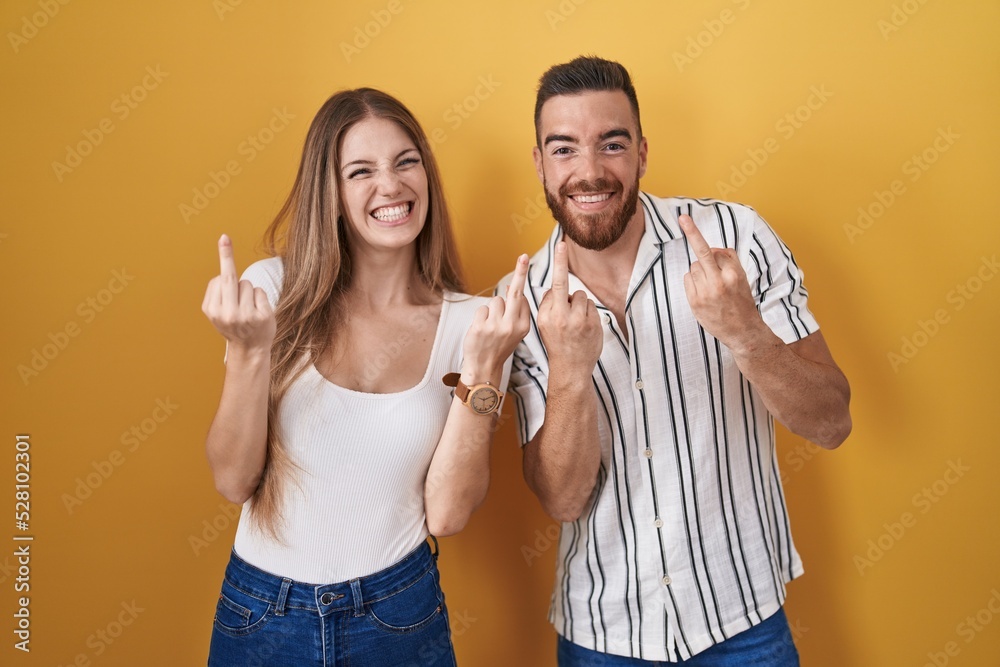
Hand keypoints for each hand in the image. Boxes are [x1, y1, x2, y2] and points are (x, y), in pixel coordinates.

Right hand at [201, 234, 275, 352]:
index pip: (218, 280)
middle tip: (224, 237)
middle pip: (229, 278)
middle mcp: (227, 314)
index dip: (225, 265)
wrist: (249, 350)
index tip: (223, 240)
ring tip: (247, 309)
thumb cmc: (234, 326)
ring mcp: (245, 316)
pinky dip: (260, 298)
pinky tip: (257, 312)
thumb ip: (217, 293)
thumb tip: (223, 270)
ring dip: (249, 291)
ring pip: (247, 285)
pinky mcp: (262, 317)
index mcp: (212, 311)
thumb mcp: (217, 313)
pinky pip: (260, 292)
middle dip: (226, 254)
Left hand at [461, 254, 531, 378]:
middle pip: (515, 293)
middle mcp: (512, 326)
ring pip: (496, 301)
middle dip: (520, 272)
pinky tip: (482, 329)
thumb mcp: (514, 332)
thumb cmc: (499, 347)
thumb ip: (516, 312)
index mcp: (524, 327)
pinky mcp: (481, 327)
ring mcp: (496, 327)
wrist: (484, 368)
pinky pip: (482, 309)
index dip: (520, 281)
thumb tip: (512, 287)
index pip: (524, 298)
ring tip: (491, 326)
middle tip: (524, 257)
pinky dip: (481, 316)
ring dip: (492, 310)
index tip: (525, 260)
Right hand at [536, 242, 602, 375]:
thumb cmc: (557, 344)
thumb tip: (553, 288)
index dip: (558, 264)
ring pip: (580, 296)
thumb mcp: (543, 326)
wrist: (571, 369)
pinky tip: (583, 325)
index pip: (553, 286)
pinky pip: (590, 306)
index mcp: (546, 316)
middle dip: (561, 261)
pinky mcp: (593, 325)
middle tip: (561, 244)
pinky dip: (587, 312)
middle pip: (564, 284)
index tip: (561, 246)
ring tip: (575, 319)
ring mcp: (579, 321)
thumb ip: (547, 305)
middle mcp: (561, 317)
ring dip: (578, 303)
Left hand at [679, 214, 762, 351]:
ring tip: (712, 288)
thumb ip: (728, 260)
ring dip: (700, 272)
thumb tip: (712, 249)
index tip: (684, 219)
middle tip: (686, 224)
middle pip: (703, 254)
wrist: (743, 331)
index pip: (715, 250)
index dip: (698, 236)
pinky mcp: (695, 302)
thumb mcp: (742, 278)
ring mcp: (706, 292)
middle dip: (696, 241)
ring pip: (694, 267)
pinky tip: (704, 293)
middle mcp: (720, 281)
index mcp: (735, 273)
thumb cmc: (742, 301)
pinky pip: (688, 279)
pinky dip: (693, 282)